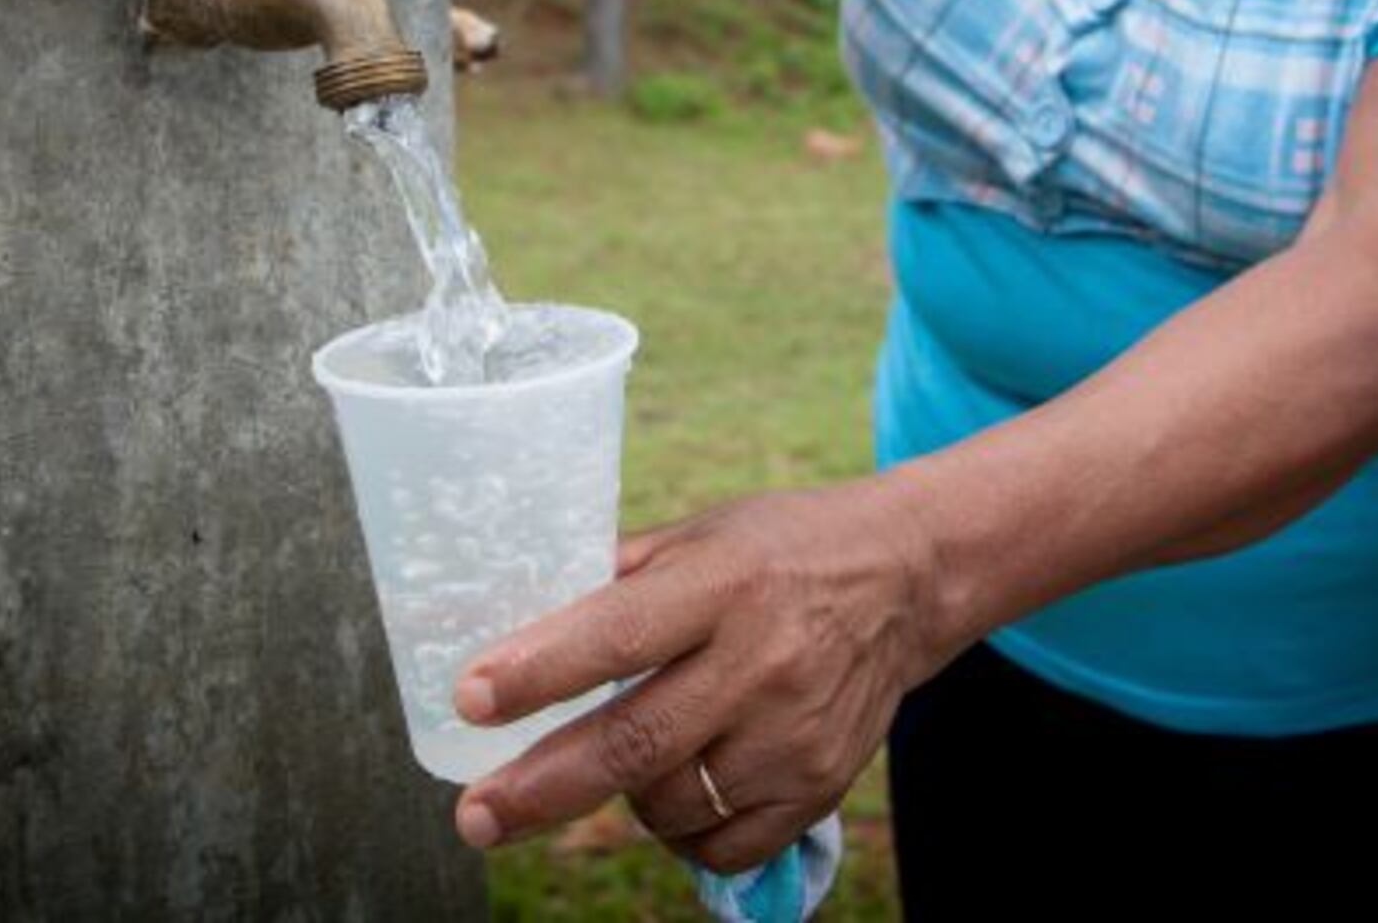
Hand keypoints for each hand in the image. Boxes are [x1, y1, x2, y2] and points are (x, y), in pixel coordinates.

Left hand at [450, 481, 946, 872]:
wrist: (909, 578)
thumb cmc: (783, 548)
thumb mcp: (701, 534)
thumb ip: (615, 577)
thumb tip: (505, 612)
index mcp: (723, 581)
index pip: (618, 633)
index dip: (537, 672)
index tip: (468, 698)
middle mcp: (763, 660)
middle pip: (635, 743)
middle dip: (541, 788)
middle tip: (477, 816)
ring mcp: (795, 733)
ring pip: (669, 804)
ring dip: (619, 796)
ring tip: (619, 757)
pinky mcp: (818, 785)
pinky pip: (720, 843)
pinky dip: (678, 830)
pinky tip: (673, 793)